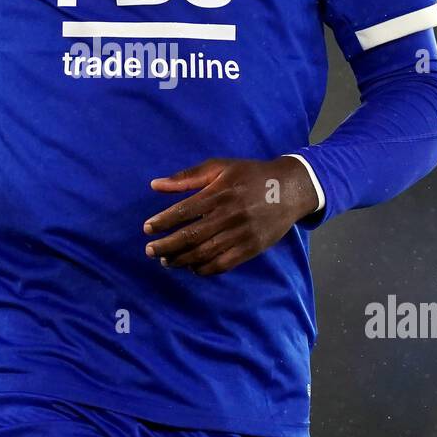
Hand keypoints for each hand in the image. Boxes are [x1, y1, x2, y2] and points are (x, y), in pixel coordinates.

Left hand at [142, 156, 318, 276]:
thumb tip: (155, 185)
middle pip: (191, 236)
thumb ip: (187, 176)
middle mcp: (228, 215)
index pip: (184, 211)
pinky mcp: (251, 248)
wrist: (290, 189)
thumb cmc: (250, 175)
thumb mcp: (220, 167)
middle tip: (150, 251)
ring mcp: (241, 234)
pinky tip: (193, 268)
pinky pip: (223, 264)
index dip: (162, 222)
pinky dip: (205, 269)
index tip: (146, 229)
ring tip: (166, 261)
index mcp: (219, 193)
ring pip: (205, 253)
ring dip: (182, 260)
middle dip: (167, 246)